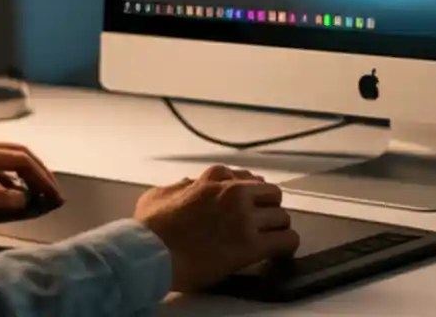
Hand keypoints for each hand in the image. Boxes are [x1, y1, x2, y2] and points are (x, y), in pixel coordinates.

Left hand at [0, 141, 61, 213]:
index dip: (42, 176)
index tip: (53, 194)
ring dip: (22, 172)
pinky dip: (3, 174)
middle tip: (52, 191)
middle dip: (39, 171)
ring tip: (32, 190)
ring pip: (2, 156)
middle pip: (16, 153)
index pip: (20, 159)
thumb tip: (20, 198)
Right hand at [135, 165, 299, 292]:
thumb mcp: (157, 195)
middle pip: (272, 193)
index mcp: (212, 179)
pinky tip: (279, 252)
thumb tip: (187, 185)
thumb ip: (177, 187)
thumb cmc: (148, 229)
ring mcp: (244, 218)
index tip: (247, 205)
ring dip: (276, 229)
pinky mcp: (251, 245)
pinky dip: (286, 246)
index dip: (247, 194)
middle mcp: (233, 193)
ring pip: (282, 216)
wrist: (148, 256)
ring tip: (269, 240)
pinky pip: (287, 240)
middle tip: (260, 224)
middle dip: (267, 208)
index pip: (245, 178)